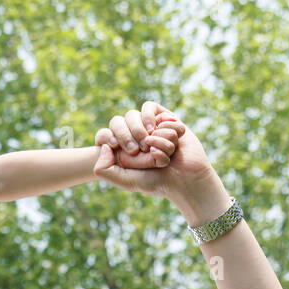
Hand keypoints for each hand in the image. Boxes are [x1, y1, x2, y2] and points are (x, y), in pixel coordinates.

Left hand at [93, 103, 214, 200]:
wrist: (185, 176)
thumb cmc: (157, 181)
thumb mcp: (126, 181)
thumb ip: (104, 170)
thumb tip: (104, 145)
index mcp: (118, 151)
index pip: (103, 135)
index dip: (107, 137)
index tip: (116, 146)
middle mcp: (130, 137)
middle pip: (117, 121)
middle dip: (129, 134)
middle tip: (143, 149)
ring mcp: (146, 126)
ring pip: (134, 115)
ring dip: (150, 135)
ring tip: (159, 148)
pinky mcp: (161, 116)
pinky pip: (150, 108)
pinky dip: (159, 122)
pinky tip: (169, 135)